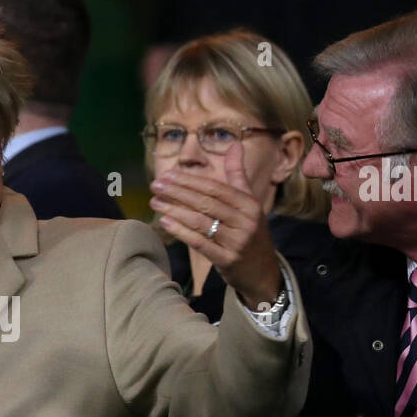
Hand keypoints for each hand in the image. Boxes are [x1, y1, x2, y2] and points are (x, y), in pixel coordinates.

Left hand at [149, 142, 281, 308]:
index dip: (190, 181)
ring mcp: (237, 242)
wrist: (262, 272)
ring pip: (200, 222)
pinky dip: (180, 231)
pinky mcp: (227, 260)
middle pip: (206, 203)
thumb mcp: (249, 202)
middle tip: (155, 185)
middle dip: (178, 192)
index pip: (215, 188)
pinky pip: (199, 242)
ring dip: (174, 210)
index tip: (168, 175)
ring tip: (154, 201)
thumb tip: (235, 144)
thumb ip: (238, 175)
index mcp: (249, 204)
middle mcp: (245, 221)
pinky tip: (164, 221)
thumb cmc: (250, 232)